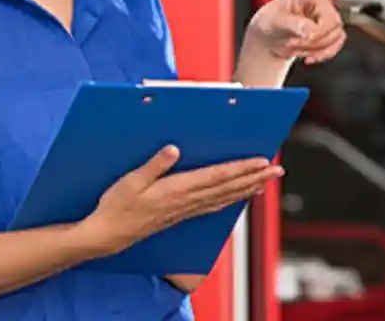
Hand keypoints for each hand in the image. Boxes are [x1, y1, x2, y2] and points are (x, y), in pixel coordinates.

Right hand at [84, 145, 282, 254]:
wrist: (109, 235)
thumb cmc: (117, 206)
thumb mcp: (130, 181)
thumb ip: (154, 165)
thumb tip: (173, 149)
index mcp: (176, 190)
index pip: (216, 177)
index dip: (240, 168)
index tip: (260, 162)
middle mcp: (186, 201)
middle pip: (227, 188)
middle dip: (253, 177)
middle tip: (275, 170)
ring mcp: (186, 210)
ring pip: (224, 198)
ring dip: (247, 188)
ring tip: (266, 181)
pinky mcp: (182, 215)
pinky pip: (214, 206)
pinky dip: (231, 200)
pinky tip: (239, 196)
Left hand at [246, 0, 372, 64]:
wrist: (271, 39)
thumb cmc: (270, 22)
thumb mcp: (275, 21)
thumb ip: (294, 25)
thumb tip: (311, 31)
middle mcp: (322, 0)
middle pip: (333, 21)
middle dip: (315, 37)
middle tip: (292, 42)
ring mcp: (328, 16)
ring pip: (336, 35)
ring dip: (314, 47)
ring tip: (294, 46)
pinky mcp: (331, 31)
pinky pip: (337, 44)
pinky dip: (323, 54)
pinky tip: (309, 57)